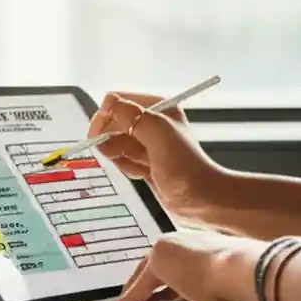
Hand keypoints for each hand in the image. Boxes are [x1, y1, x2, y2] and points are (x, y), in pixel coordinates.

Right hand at [87, 92, 229, 224]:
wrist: (201, 199)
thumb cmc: (185, 166)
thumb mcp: (159, 134)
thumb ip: (132, 117)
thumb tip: (108, 104)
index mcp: (157, 107)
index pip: (117, 101)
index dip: (105, 116)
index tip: (99, 136)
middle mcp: (151, 121)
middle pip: (112, 122)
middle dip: (111, 140)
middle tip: (119, 154)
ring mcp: (147, 143)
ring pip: (114, 143)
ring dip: (119, 156)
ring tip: (140, 166)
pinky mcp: (144, 162)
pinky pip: (122, 159)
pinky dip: (126, 167)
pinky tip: (142, 174)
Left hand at [115, 232, 262, 300]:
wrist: (242, 270)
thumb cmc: (245, 280)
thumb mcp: (228, 282)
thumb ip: (216, 285)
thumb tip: (213, 299)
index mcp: (207, 244)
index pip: (181, 260)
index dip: (171, 278)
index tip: (166, 292)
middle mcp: (187, 240)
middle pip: (160, 261)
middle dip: (148, 280)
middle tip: (139, 295)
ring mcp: (171, 248)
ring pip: (148, 271)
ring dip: (138, 288)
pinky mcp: (159, 262)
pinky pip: (141, 284)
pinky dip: (133, 297)